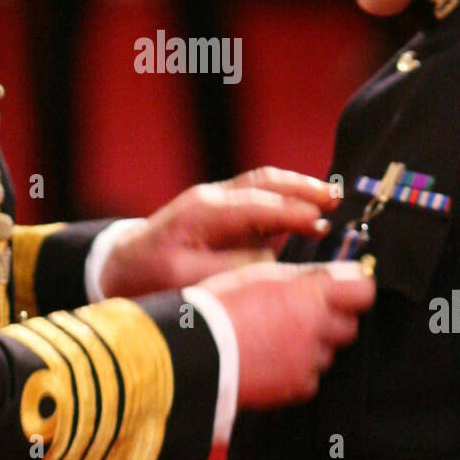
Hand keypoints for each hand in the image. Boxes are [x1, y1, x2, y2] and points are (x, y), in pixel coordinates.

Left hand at [98, 168, 336, 297]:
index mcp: (203, 211)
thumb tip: (270, 264)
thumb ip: (228, 269)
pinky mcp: (226, 213)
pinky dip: (289, 202)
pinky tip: (312, 213)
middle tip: (336, 200)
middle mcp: (214, 198)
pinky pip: (263, 199)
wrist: (122, 264)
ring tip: (332, 200)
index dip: (290, 212)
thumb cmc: (148, 274)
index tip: (320, 223)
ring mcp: (221, 202)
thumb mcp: (182, 277)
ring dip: (300, 190)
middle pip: (265, 182)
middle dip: (302, 188)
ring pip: (266, 185)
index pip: (256, 204)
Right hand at [198, 260, 375, 406]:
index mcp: (309, 296)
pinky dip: (298, 369)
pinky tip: (272, 359)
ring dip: (314, 344)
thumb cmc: (220, 307)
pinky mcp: (297, 387)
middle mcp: (316, 329)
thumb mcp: (260, 275)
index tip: (346, 287)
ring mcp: (308, 361)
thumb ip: (301, 277)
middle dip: (334, 318)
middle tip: (306, 312)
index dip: (355, 287)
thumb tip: (330, 276)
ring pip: (328, 352)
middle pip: (349, 324)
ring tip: (279, 337)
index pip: (362, 290)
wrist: (196, 351)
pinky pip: (310, 377)